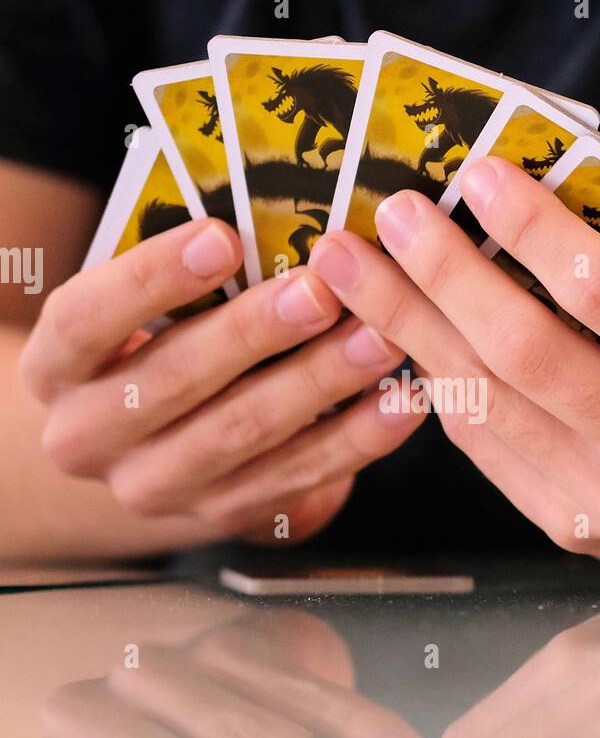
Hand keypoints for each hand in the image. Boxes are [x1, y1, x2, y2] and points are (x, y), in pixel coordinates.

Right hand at [19, 218, 422, 542]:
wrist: (146, 443)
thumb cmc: (155, 340)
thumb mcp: (143, 308)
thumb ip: (189, 275)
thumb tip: (279, 220)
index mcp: (59, 367)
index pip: (88, 317)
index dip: (152, 277)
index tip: (222, 236)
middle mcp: (89, 436)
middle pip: (174, 380)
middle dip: (256, 331)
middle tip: (326, 289)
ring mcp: (155, 487)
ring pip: (242, 434)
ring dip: (320, 383)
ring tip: (381, 337)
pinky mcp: (222, 517)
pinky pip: (295, 479)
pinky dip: (356, 440)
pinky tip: (402, 402)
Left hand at [309, 161, 599, 573]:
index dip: (534, 233)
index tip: (477, 174)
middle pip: (527, 354)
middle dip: (447, 276)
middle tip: (392, 213)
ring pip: (488, 403)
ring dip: (410, 327)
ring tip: (352, 267)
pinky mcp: (569, 527)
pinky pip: (486, 446)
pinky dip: (436, 381)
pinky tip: (398, 328)